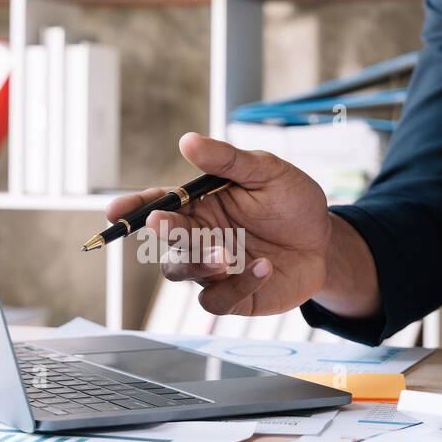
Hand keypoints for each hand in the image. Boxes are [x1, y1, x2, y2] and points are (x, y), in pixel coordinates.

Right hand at [105, 133, 331, 315]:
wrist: (325, 242)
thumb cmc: (292, 203)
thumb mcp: (267, 172)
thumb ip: (228, 160)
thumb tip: (187, 141)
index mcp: (200, 204)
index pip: (158, 204)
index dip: (134, 209)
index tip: (116, 212)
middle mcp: (199, 236)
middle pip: (164, 241)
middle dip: (162, 233)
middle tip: (162, 224)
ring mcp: (212, 269)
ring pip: (181, 272)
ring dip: (197, 262)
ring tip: (228, 253)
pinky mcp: (232, 296)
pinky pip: (215, 301)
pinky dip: (237, 285)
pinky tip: (265, 267)